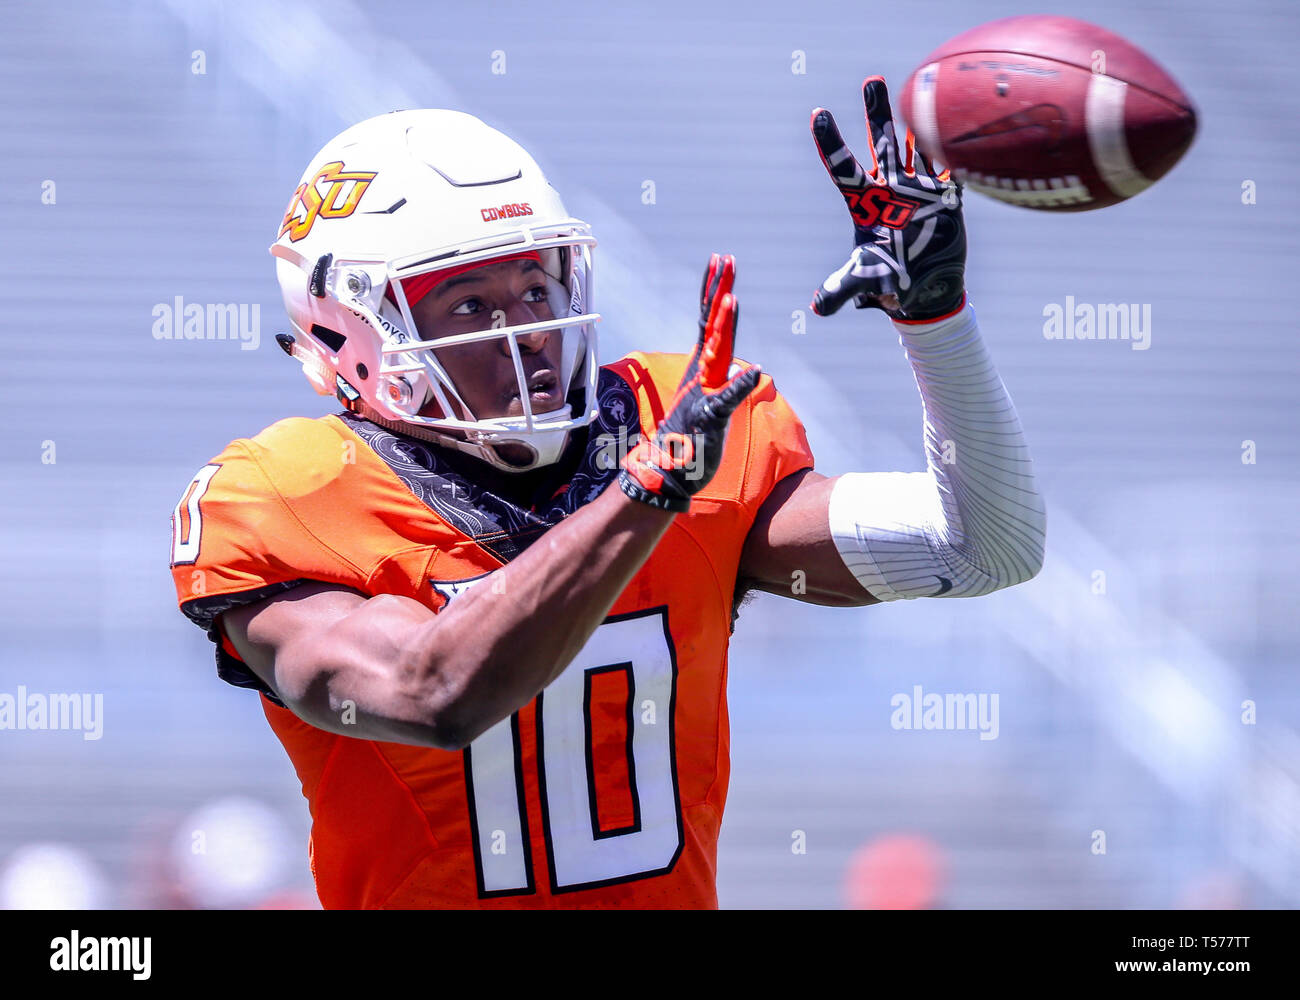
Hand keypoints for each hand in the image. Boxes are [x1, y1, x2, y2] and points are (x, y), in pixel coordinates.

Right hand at [618, 253, 760, 512]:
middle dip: (719, 291)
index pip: (711, 321)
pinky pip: (724, 400)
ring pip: (714, 353)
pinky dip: (738, 386)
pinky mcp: (707, 417)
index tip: (721, 262)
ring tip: (732, 299)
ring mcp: (702, 393)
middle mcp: (701, 374)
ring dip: (723, 327)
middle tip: (725, 260)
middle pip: (711, 325)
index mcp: (703, 367)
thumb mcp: (712, 405)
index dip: (716, 291)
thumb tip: (742, 368)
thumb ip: (725, 383)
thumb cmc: (689, 438)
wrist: (668, 470)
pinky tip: (755, 370)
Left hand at [810, 76, 966, 321]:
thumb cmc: (889, 283)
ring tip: (918, 83)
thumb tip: (817, 308)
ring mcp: (917, 189)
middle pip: (881, 144)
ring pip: (914, 145)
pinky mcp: (943, 196)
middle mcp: (890, 190)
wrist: (925, 288)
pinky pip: (947, 164)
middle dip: (877, 112)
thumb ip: (840, 290)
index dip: (832, 142)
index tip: (819, 113)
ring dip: (914, 118)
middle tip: (871, 80)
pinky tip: (952, 115)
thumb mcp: (863, 283)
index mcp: (865, 204)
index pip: (844, 168)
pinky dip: (950, 144)